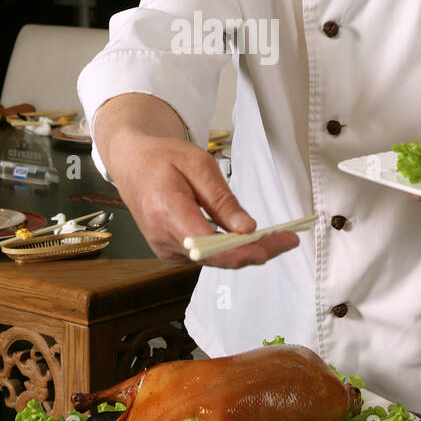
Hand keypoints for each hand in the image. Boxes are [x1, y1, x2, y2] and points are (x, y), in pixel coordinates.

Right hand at [108, 132, 299, 267]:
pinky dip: (229, 250)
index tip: (272, 245)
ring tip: (276, 240)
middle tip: (288, 240)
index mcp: (167, 212)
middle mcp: (163, 238)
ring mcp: (165, 249)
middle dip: (256, 251)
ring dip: (245, 252)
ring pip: (214, 261)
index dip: (243, 250)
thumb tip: (247, 228)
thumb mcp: (198, 164)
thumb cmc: (162, 158)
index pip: (209, 245)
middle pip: (217, 258)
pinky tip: (248, 241)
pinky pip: (206, 258)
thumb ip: (222, 199)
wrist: (132, 164)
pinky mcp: (170, 253)